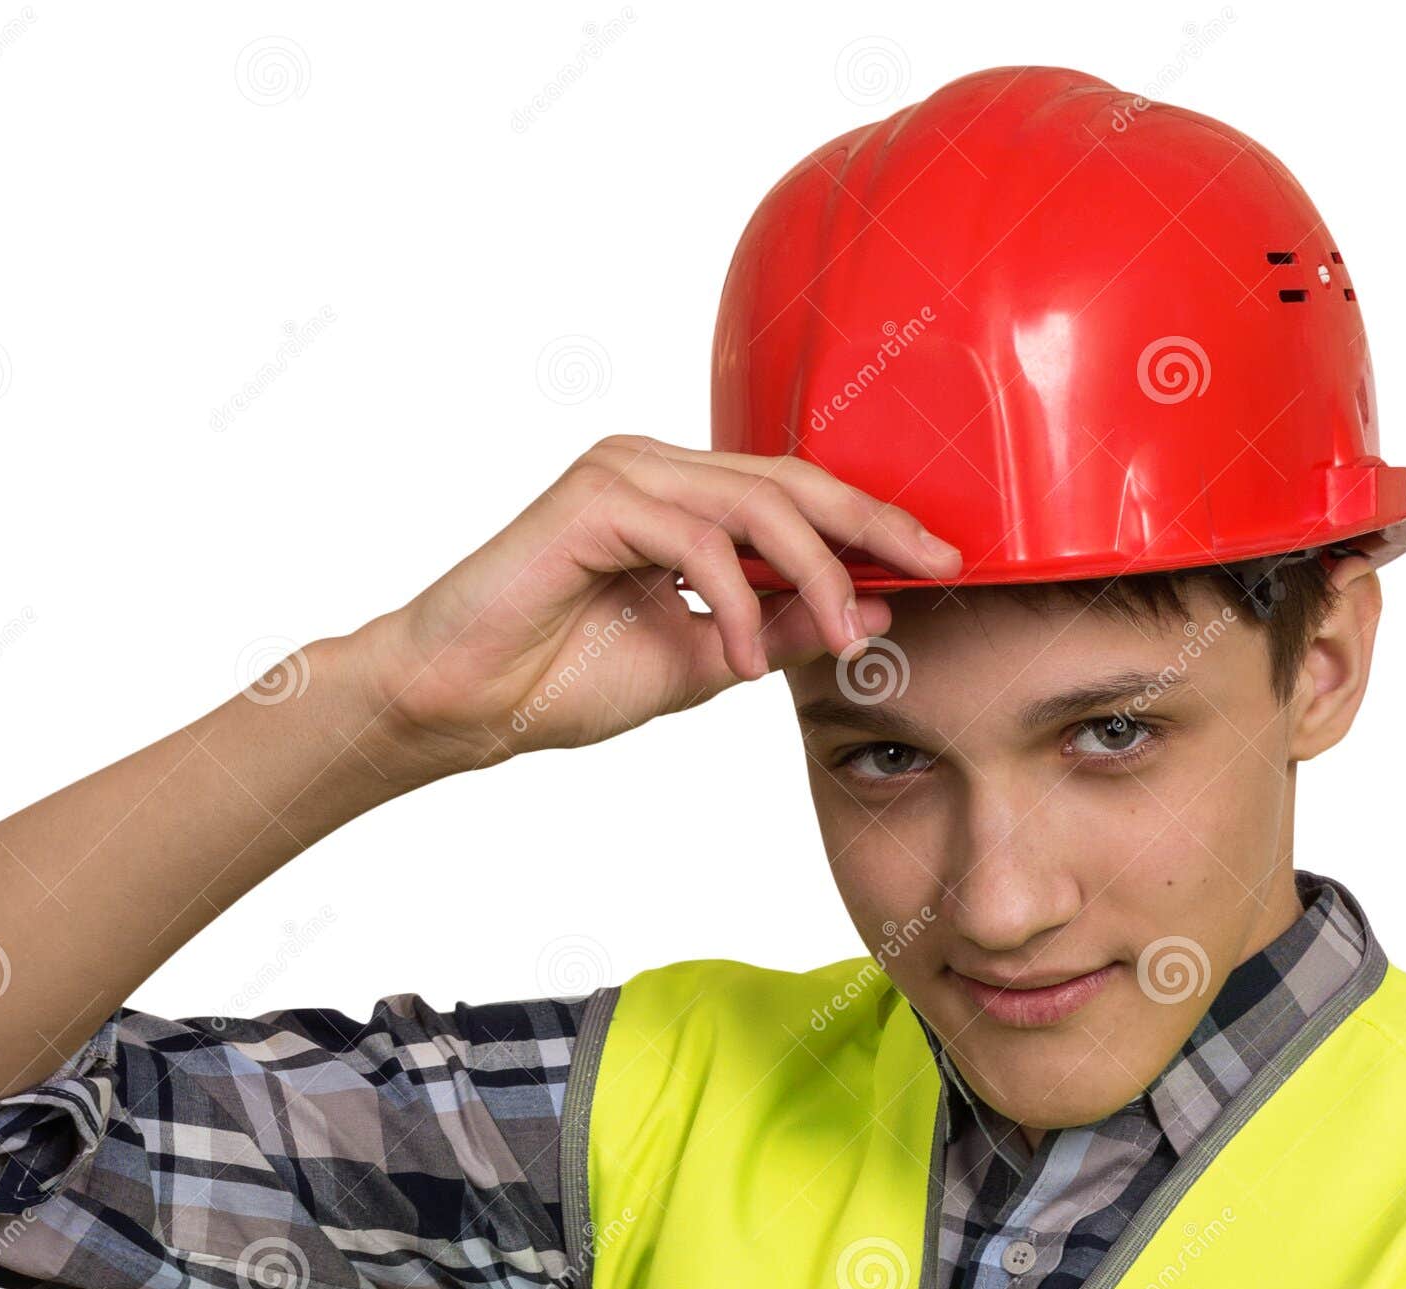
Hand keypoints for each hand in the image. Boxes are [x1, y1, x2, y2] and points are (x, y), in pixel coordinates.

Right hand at [351, 434, 960, 770]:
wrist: (464, 702)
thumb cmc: (563, 677)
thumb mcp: (704, 659)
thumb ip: (782, 627)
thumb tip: (872, 612)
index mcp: (681, 498)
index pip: (798, 494)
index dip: (874, 524)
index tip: (941, 561)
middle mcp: (656, 470)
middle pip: (794, 480)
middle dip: (875, 523)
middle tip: (937, 563)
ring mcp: (624, 474)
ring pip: (758, 503)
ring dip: (816, 575)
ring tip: (845, 640)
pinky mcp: (596, 498)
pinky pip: (701, 539)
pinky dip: (739, 601)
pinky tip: (743, 659)